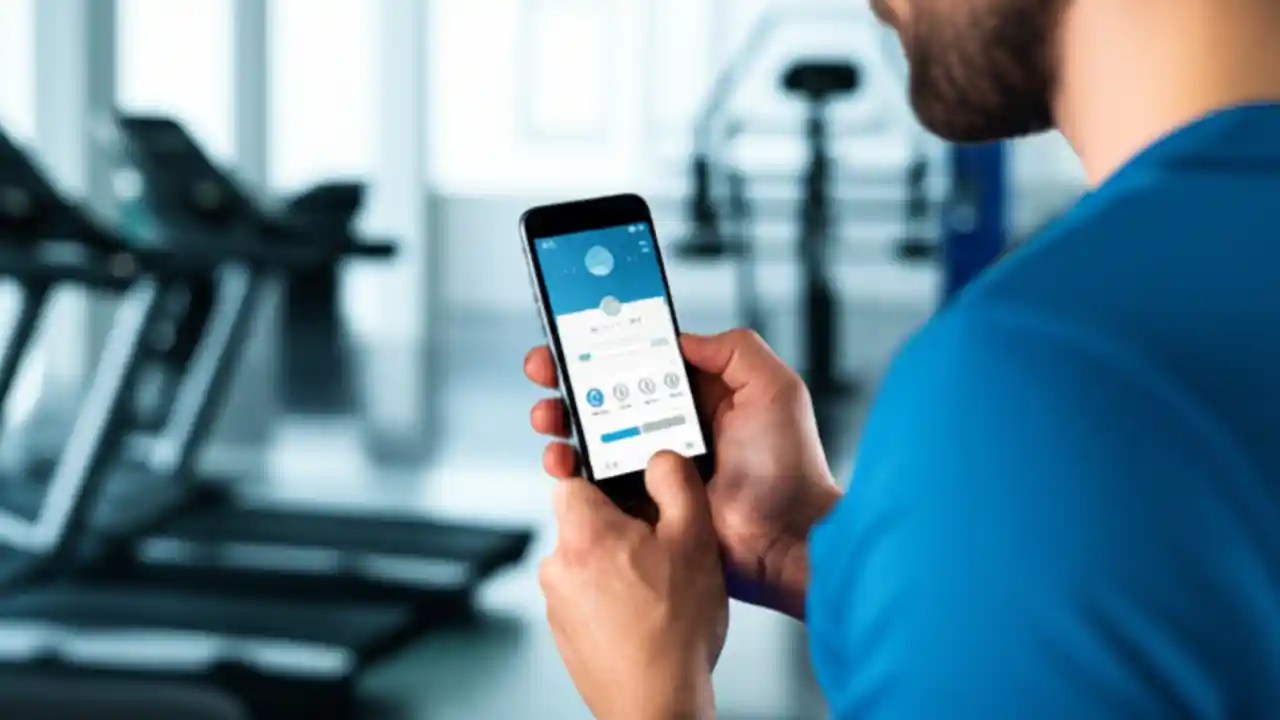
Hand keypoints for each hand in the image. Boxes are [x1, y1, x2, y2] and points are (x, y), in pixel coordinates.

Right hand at [525, 329, 841, 618]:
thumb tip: (682, 337)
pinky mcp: (636, 502)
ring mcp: (649, 466)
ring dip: (560, 419)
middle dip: (569, 377)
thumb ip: (735, 350)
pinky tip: (561, 458)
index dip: (610, 345)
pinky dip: (567, 467)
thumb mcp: (776, 390)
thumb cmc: (789, 471)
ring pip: (590, 435)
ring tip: (549, 415)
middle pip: (606, 393)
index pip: (644, 360)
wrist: (781, 543)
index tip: (578, 331)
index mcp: (700, 396)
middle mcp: (670, 427)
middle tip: (545, 368)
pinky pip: (591, 482)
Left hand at [541, 452, 727, 719]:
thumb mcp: (694, 540)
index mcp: (583, 532)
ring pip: (588, 559)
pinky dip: (610, 598)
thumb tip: (662, 458)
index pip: (572, 478)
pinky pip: (587, 595)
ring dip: (617, 564)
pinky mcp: (564, 632)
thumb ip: (677, 483)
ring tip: (658, 587)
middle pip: (583, 520)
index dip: (605, 479)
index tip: (631, 489)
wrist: (658, 703)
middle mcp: (559, 564)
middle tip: (659, 545)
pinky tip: (645, 614)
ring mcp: (558, 602)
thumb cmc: (675, 630)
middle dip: (620, 527)